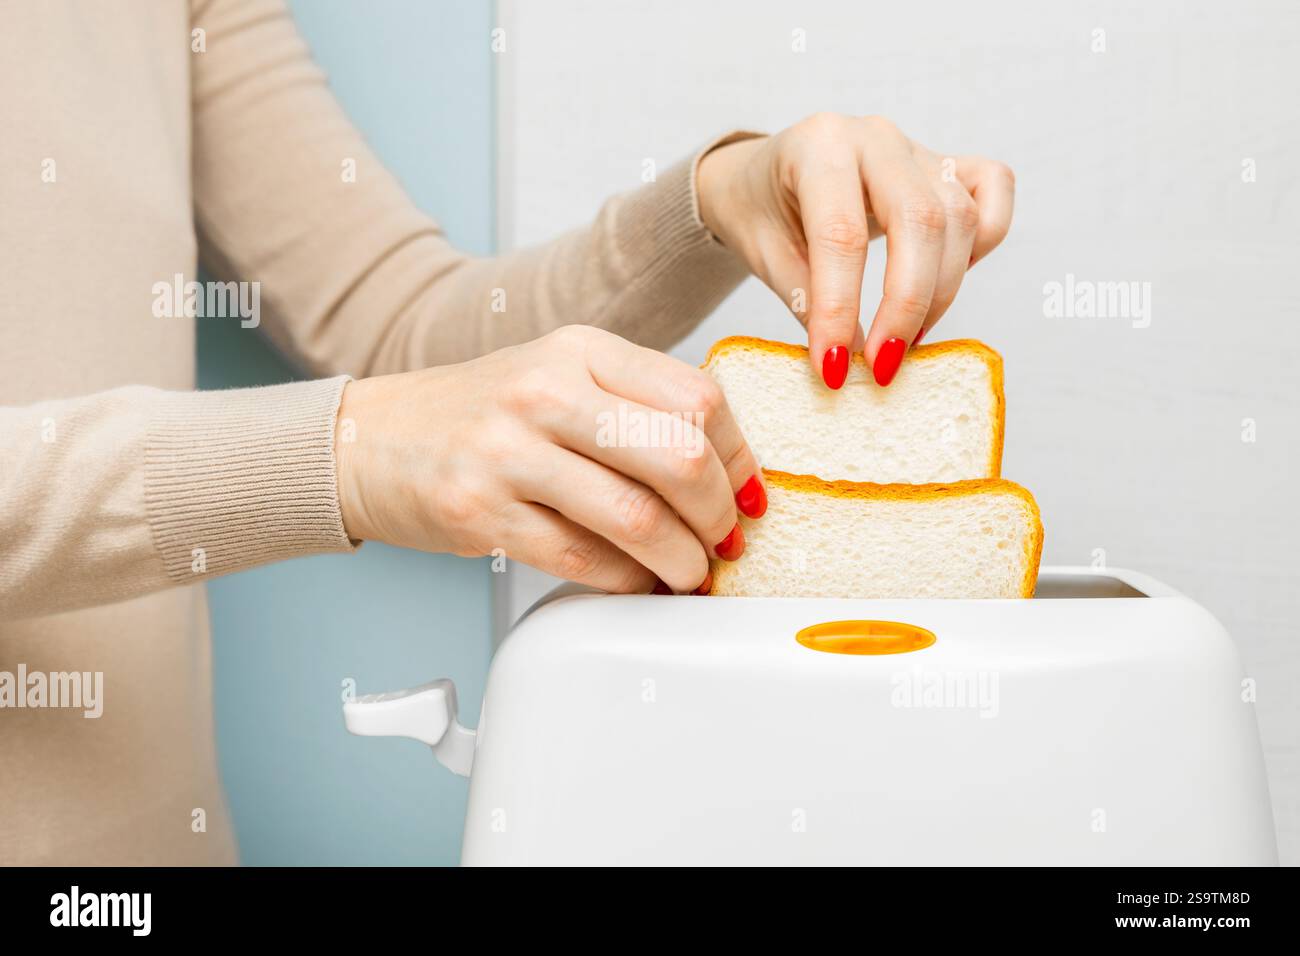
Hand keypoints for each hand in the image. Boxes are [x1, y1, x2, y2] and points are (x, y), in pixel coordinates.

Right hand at [333, 326, 765, 593]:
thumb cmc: (481, 415)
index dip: (740, 457)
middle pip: (681, 455)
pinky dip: (628, 582)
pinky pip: (586, 561)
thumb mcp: (560, 378)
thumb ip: (638, 408)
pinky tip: (635, 581)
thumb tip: (730, 474)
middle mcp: (546, 390)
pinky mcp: (480, 512)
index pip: (698, 397)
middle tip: (724, 539)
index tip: (746, 492)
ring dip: (682, 560)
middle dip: (719, 514)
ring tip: (688, 571)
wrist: (374, 439)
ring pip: (639, 518)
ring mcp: (508, 451)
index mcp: (579, 349)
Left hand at [696, 114, 1014, 387]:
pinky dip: (985, 240)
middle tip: (882, 364)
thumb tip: (848, 358)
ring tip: (903, 340)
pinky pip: (993, 190)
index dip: (842, 308)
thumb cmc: (762, 212)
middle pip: (921, 220)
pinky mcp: (949, 162)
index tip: (835, 367)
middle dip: (906, 305)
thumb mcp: (764, 254)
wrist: (764, 176)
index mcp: (818, 146)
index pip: (842, 234)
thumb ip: (805, 300)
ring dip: (941, 291)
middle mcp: (875, 138)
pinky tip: (947, 280)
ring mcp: (918, 147)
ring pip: (961, 216)